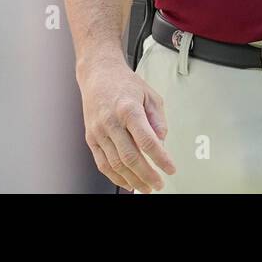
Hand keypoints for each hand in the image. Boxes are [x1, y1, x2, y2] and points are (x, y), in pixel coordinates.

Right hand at [77, 53, 175, 192]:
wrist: (98, 74)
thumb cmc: (124, 83)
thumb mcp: (150, 94)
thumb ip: (158, 119)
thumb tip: (162, 140)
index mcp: (129, 109)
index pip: (147, 141)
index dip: (161, 158)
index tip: (170, 168)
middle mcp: (111, 121)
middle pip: (130, 157)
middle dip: (147, 175)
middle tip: (158, 184)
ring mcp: (99, 131)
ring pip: (116, 164)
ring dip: (132, 180)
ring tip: (146, 187)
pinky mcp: (91, 138)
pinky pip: (102, 164)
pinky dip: (115, 177)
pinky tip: (127, 182)